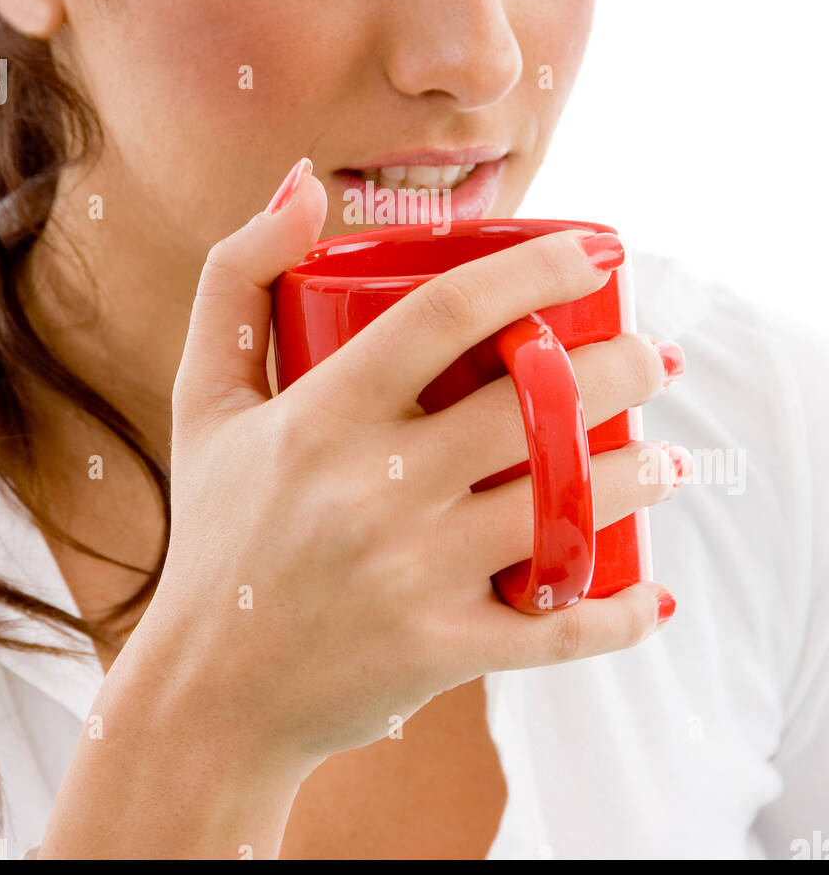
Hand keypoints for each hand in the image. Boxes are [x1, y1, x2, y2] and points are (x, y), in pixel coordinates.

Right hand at [148, 160, 685, 777]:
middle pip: (531, 407)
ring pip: (564, 508)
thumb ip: (237, 277)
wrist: (207, 693)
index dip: (536, 269)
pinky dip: (620, 614)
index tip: (600, 252)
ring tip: (670, 456)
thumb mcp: (203, 398)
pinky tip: (654, 590)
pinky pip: (557, 630)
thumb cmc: (216, 527)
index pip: (445, 314)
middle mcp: (369, 489)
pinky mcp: (439, 652)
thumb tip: (302, 181)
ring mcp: (410, 575)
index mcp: (318, 416)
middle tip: (653, 359)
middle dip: (621, 369)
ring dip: (642, 474)